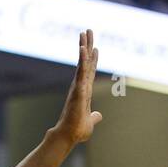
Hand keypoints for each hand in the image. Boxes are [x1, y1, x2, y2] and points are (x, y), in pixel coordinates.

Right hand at [53, 30, 101, 146]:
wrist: (69, 136)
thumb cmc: (77, 130)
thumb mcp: (90, 121)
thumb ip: (95, 116)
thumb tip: (99, 115)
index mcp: (85, 91)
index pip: (90, 71)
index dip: (93, 59)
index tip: (95, 47)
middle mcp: (81, 85)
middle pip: (85, 62)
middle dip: (87, 45)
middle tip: (88, 30)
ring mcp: (78, 86)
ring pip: (82, 62)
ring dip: (84, 46)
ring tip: (85, 32)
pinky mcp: (78, 89)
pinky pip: (81, 71)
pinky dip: (83, 59)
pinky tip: (83, 48)